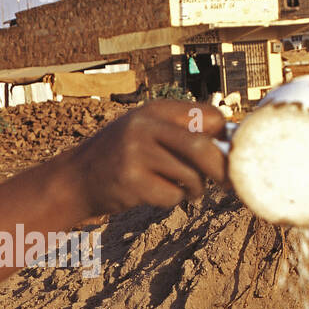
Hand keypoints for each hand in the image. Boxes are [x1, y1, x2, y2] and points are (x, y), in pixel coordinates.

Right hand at [65, 99, 229, 216]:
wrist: (76, 179)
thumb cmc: (122, 157)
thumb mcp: (146, 131)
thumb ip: (181, 133)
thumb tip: (232, 147)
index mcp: (155, 109)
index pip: (209, 116)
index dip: (225, 137)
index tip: (229, 152)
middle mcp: (144, 126)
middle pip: (201, 148)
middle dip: (221, 169)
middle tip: (227, 181)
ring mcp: (135, 154)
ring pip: (190, 176)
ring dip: (196, 188)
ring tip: (187, 189)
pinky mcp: (130, 181)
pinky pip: (172, 195)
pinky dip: (174, 199)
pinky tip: (158, 193)